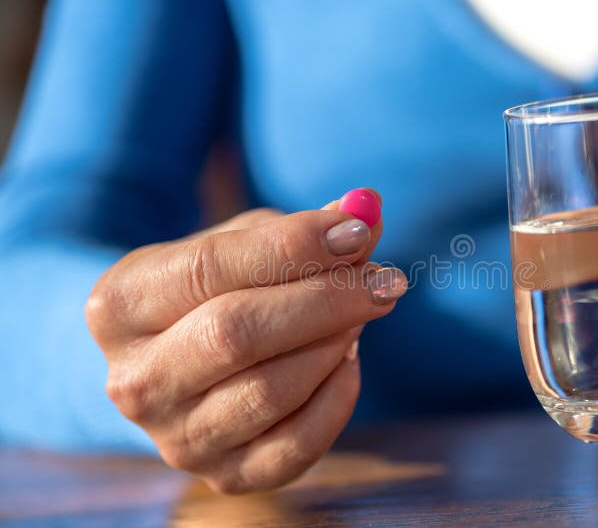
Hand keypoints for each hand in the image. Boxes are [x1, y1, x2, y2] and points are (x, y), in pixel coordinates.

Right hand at [85, 192, 407, 492]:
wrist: (183, 358)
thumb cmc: (213, 288)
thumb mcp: (241, 244)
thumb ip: (297, 231)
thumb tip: (366, 214)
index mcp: (119, 306)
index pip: (211, 269)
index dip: (293, 246)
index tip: (358, 230)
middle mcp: (135, 380)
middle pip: (238, 334)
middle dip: (326, 299)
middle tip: (384, 278)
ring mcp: (176, 438)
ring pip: (272, 391)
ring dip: (335, 343)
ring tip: (364, 310)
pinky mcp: (224, 475)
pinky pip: (296, 447)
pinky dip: (338, 398)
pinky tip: (348, 360)